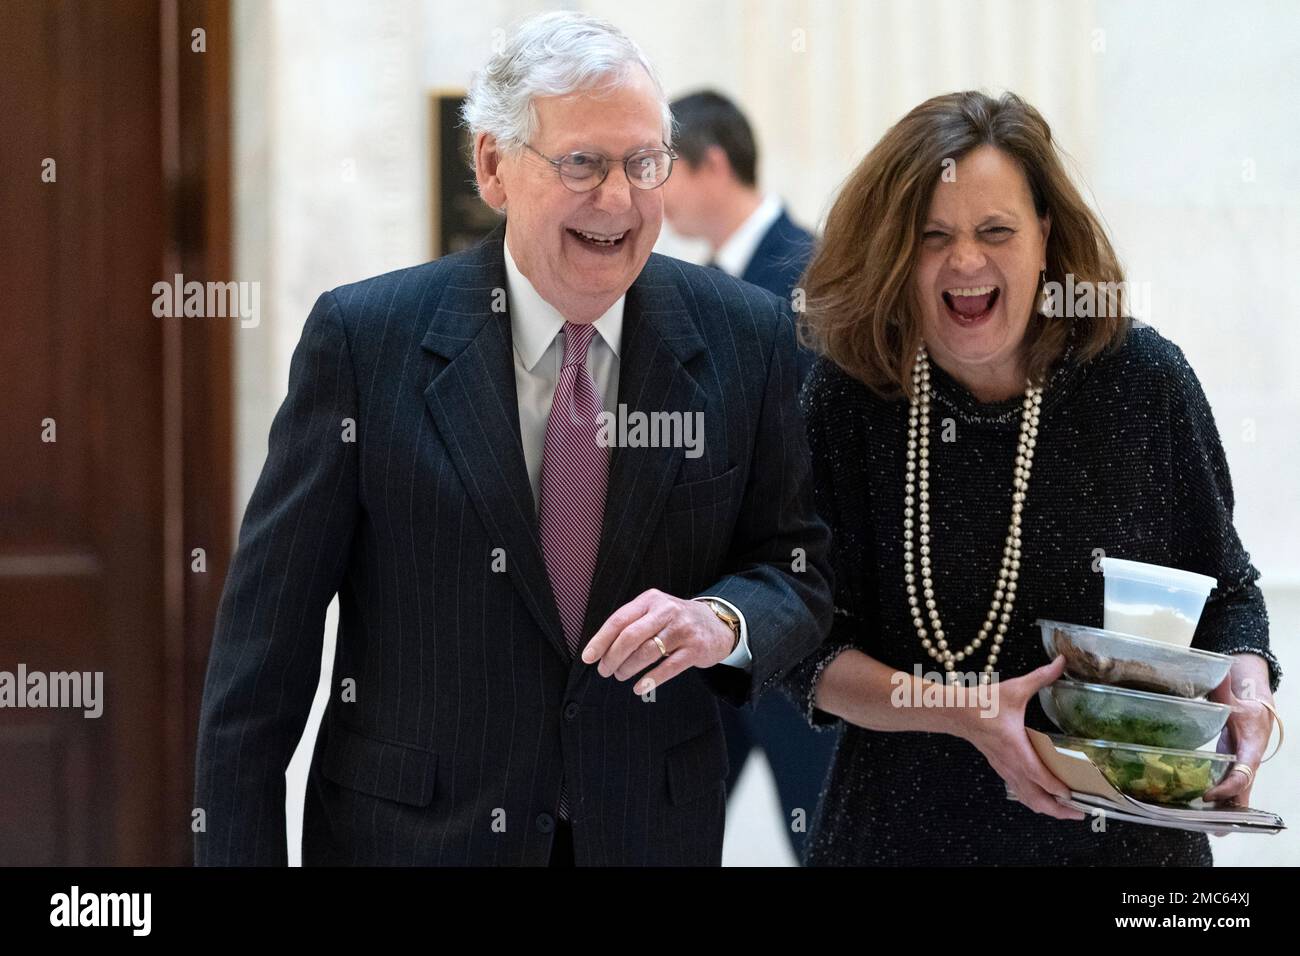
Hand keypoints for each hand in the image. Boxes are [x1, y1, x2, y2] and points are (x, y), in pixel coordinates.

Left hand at [581, 589, 736, 695]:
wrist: (717, 623)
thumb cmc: (676, 621)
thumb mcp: (655, 611)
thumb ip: (632, 624)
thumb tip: (602, 648)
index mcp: (650, 600)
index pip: (619, 620)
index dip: (601, 640)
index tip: (588, 657)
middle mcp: (666, 611)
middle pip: (631, 636)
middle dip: (612, 657)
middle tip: (605, 671)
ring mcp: (682, 629)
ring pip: (647, 652)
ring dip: (628, 668)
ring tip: (621, 675)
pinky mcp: (695, 648)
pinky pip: (668, 667)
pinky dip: (651, 679)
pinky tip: (639, 687)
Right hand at [958, 655, 1085, 820]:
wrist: (957, 712)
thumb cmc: (984, 703)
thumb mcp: (1015, 689)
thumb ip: (1040, 676)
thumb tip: (1060, 661)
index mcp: (1017, 749)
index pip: (1041, 776)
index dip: (1059, 789)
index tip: (1077, 797)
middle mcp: (1012, 765)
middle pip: (1036, 799)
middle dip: (1059, 810)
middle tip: (1081, 814)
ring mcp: (1005, 770)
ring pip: (1027, 799)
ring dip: (1048, 809)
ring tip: (1068, 812)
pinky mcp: (1002, 768)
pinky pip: (1020, 792)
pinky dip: (1035, 800)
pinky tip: (1044, 798)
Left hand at [1202, 653, 1275, 812]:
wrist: (1257, 697)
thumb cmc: (1246, 696)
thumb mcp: (1234, 693)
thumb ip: (1224, 688)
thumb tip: (1219, 671)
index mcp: (1252, 743)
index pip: (1244, 771)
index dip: (1228, 786)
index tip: (1208, 794)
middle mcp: (1251, 757)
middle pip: (1244, 788)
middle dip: (1232, 808)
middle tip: (1216, 828)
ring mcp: (1244, 762)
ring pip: (1239, 790)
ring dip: (1226, 806)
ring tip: (1208, 826)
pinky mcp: (1235, 762)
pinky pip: (1231, 783)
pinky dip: (1222, 796)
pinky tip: (1205, 808)